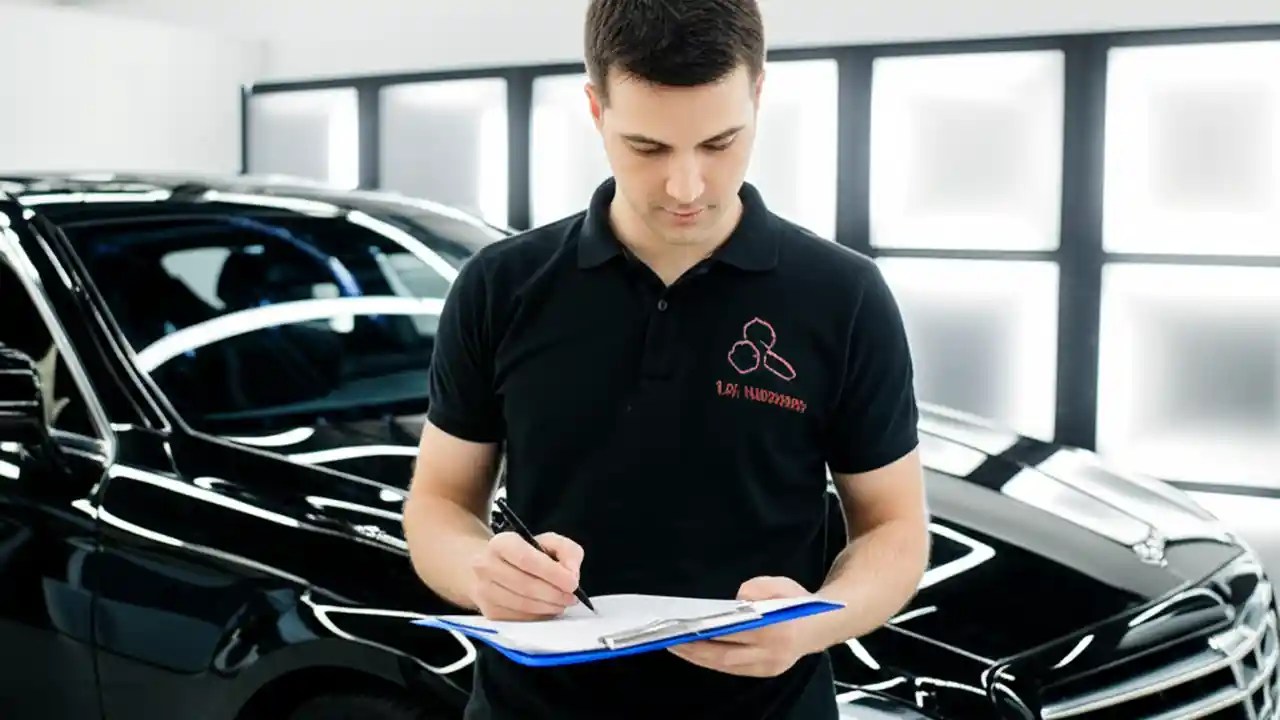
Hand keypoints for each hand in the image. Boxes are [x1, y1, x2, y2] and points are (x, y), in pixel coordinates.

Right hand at [468, 531, 583, 620]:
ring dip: (548, 607)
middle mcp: (486, 566)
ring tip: (562, 603)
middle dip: (554, 594)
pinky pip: (519, 618)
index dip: (552, 573)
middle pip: (525, 585)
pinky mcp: (489, 612)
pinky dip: (539, 616)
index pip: (526, 559)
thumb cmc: (524, 554)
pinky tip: (548, 609)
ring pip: (522, 605)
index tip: (573, 583)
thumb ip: (567, 550)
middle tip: (571, 597)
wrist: (490, 568)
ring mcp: (484, 591)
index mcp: (501, 543)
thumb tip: (572, 574)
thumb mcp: (547, 542)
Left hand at [667, 576, 816, 676]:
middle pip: (724, 656)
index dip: (708, 631)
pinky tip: (695, 651)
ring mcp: (767, 667)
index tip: (685, 625)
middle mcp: (770, 654)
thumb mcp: (781, 584)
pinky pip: (732, 669)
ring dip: (698, 658)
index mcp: (776, 631)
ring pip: (726, 667)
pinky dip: (711, 661)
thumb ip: (760, 587)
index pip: (734, 633)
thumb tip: (738, 598)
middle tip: (670, 639)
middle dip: (694, 649)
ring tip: (676, 645)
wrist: (821, 627)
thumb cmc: (798, 602)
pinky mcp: (764, 672)